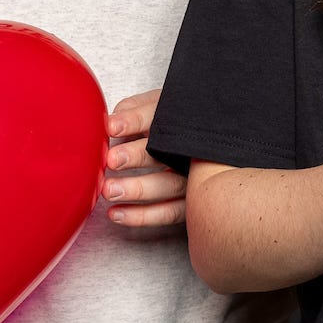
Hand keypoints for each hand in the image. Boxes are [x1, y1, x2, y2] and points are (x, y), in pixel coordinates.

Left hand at [102, 89, 186, 239]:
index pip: (159, 117)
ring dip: (137, 189)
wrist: (213, 141)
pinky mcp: (191, 202)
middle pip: (167, 153)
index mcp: (182, 120)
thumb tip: (113, 122)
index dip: (135, 121)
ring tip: (109, 190)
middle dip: (137, 156)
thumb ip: (135, 110)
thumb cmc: (177, 123)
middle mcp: (192, 150)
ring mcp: (195, 178)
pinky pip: (169, 212)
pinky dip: (142, 216)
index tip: (113, 127)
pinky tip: (116, 213)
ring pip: (169, 185)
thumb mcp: (159, 106)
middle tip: (113, 160)